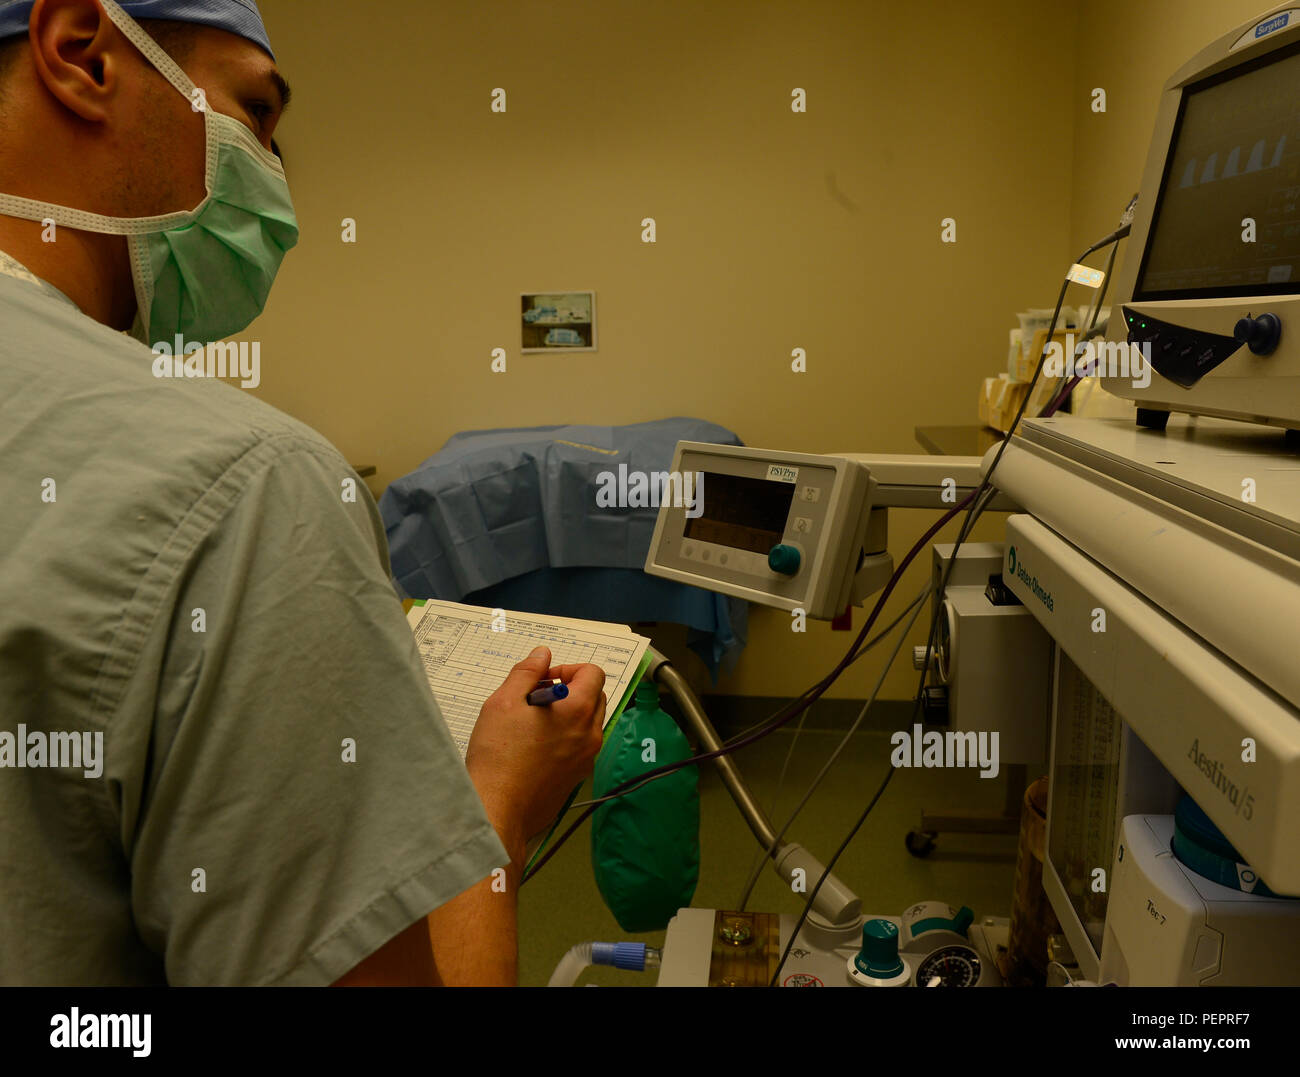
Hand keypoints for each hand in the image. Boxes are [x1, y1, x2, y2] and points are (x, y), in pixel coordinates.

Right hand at [465, 646, 605, 849]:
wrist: (497, 809)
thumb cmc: (498, 755)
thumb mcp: (504, 702)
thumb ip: (527, 672)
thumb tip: (542, 654)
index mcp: (578, 711)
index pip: (594, 673)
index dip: (568, 669)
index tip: (544, 679)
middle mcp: (591, 735)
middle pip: (595, 697)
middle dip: (570, 689)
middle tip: (536, 697)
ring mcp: (587, 759)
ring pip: (588, 723)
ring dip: (568, 714)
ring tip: (533, 723)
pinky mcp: (577, 778)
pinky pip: (580, 747)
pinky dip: (566, 738)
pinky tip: (534, 748)